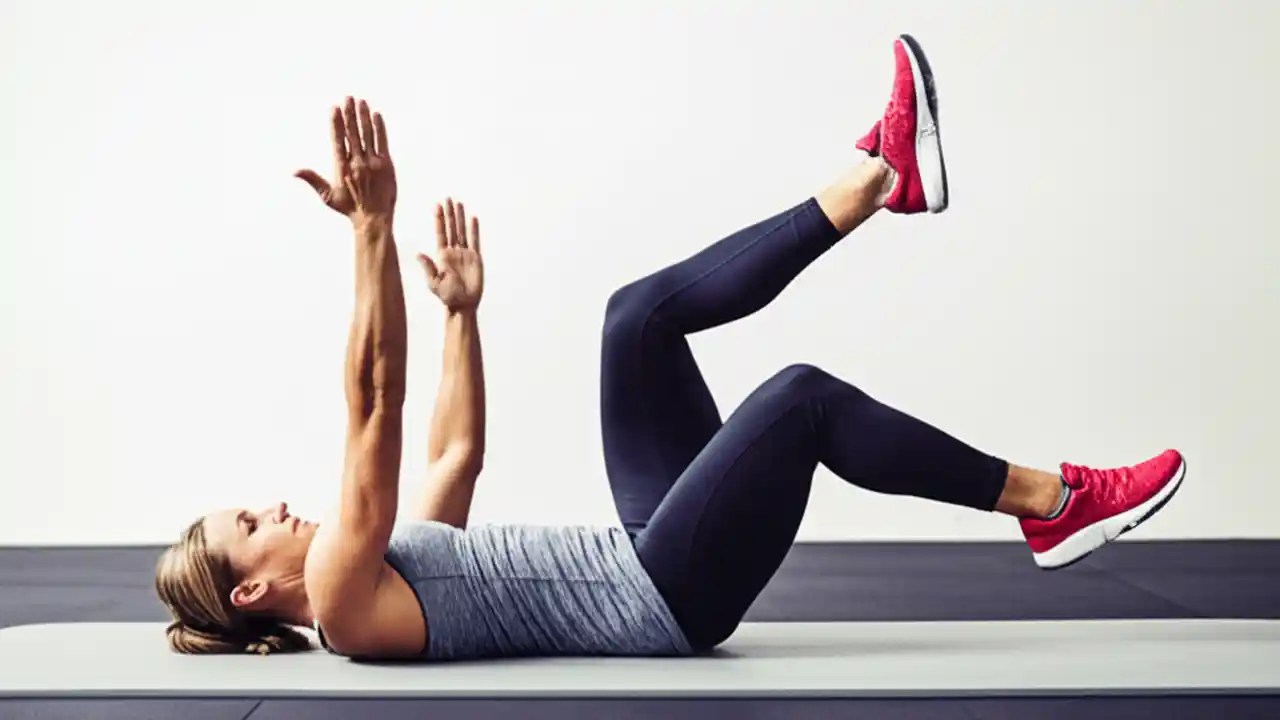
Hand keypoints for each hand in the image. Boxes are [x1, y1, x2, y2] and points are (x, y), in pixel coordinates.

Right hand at [295, 97, 396, 226]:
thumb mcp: (328, 196)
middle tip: (348, 97)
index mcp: (342, 167)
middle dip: (349, 113)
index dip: (336, 123)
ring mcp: (372, 162)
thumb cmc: (350, 208)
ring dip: (363, 116)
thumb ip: (313, 180)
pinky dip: (380, 128)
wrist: (374, 218)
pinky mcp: (386, 165)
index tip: (334, 108)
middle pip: (352, 132)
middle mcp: (357, 162)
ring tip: (361, 101)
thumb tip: (294, 171)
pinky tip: (376, 115)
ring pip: (367, 134)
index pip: (338, 139)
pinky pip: (382, 141)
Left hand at [417, 198, 483, 311]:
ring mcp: (465, 254)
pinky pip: (475, 241)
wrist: (463, 304)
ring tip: (459, 204)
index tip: (437, 205)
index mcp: (442, 255)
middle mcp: (453, 251)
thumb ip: (428, 267)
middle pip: (451, 228)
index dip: (439, 219)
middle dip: (449, 213)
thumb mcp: (434, 282)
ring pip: (462, 231)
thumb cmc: (447, 296)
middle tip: (448, 198)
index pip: (440, 233)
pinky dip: (474, 229)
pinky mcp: (476, 258)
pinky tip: (473, 219)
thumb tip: (418, 254)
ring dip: (460, 218)